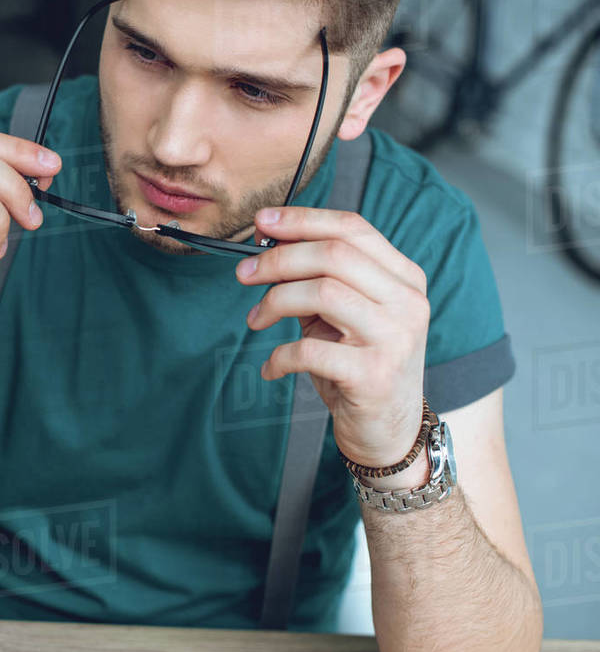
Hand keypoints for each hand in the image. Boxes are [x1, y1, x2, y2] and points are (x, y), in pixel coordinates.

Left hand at [234, 206, 429, 467]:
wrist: (389, 431)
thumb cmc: (358, 365)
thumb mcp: (343, 315)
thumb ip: (316, 279)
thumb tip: (267, 244)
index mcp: (403, 277)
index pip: (353, 229)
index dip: (303, 220)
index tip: (261, 223)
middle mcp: (407, 302)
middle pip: (334, 256)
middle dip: (279, 259)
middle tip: (244, 274)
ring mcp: (395, 338)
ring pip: (323, 293)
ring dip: (275, 302)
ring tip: (255, 320)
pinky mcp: (374, 376)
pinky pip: (311, 350)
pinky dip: (279, 356)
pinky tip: (270, 368)